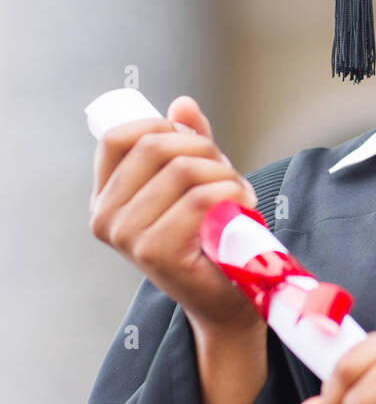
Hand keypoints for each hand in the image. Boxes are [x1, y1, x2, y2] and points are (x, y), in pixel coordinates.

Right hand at [89, 94, 262, 338]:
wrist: (226, 300)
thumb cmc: (208, 240)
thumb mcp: (195, 182)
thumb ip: (186, 143)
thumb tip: (183, 104)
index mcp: (106, 198)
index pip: (117, 137)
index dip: (160, 126)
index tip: (192, 141)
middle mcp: (106, 218)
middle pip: (155, 146)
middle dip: (203, 148)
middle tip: (226, 171)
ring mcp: (127, 237)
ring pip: (183, 169)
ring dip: (224, 174)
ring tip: (237, 194)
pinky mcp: (155, 252)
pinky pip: (201, 198)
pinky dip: (232, 195)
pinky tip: (243, 209)